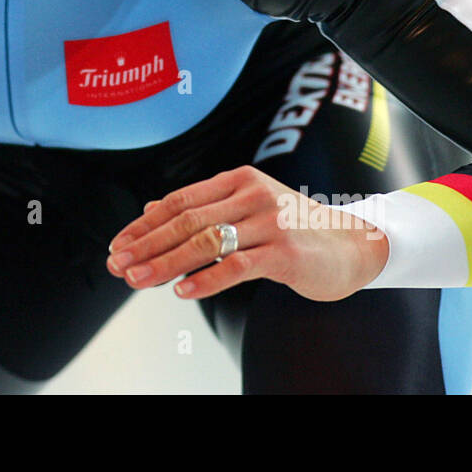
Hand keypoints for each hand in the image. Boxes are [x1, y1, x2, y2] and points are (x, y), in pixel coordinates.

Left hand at [105, 165, 388, 301]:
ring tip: (137, 281)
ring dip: (166, 264)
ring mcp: (271, 222)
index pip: (180, 200)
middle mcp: (253, 194)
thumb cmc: (293, 228)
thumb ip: (203, 207)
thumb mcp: (247, 208)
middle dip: (147, 245)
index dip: (145, 224)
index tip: (118, 245)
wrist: (354, 245)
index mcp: (239, 179)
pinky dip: (206, 279)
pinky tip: (182, 291)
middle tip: (118, 265)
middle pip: (187, 221)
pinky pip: (238, 266)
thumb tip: (150, 207)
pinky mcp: (286, 252)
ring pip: (206, 243)